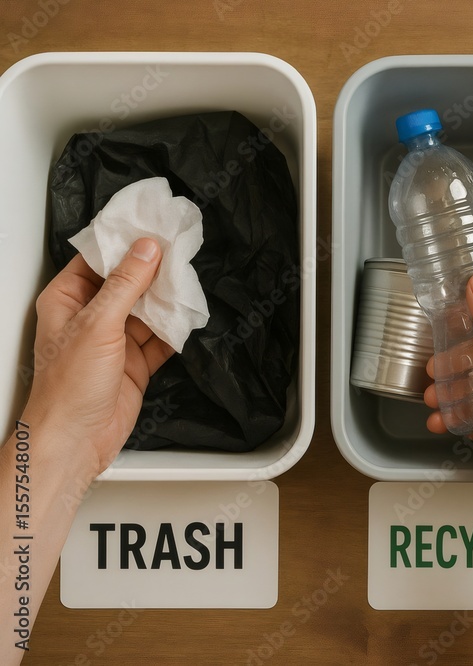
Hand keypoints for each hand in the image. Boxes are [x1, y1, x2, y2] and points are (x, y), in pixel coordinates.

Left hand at [21, 238, 173, 478]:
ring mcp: (114, 340)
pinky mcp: (134, 362)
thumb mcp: (98, 325)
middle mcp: (90, 317)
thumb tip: (146, 250)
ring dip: (167, 300)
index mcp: (67, 300)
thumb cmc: (68, 388)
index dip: (125, 242)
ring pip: (147, 309)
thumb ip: (125, 285)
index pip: (98, 259)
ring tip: (188, 283)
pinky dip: (175, 330)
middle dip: (154, 270)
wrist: (76, 440)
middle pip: (128, 282)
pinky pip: (160, 338)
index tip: (152, 227)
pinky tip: (187, 318)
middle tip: (180, 251)